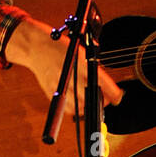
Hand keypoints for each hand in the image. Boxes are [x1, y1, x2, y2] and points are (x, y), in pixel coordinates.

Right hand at [4, 15, 123, 112]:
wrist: (37, 48)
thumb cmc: (60, 47)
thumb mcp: (80, 50)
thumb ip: (93, 64)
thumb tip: (105, 81)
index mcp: (81, 63)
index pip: (102, 82)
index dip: (113, 93)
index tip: (118, 97)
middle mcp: (72, 76)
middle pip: (93, 97)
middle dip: (102, 100)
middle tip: (105, 99)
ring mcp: (62, 86)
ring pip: (81, 106)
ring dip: (89, 106)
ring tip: (92, 100)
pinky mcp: (53, 93)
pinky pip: (68, 109)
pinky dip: (76, 110)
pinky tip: (79, 103)